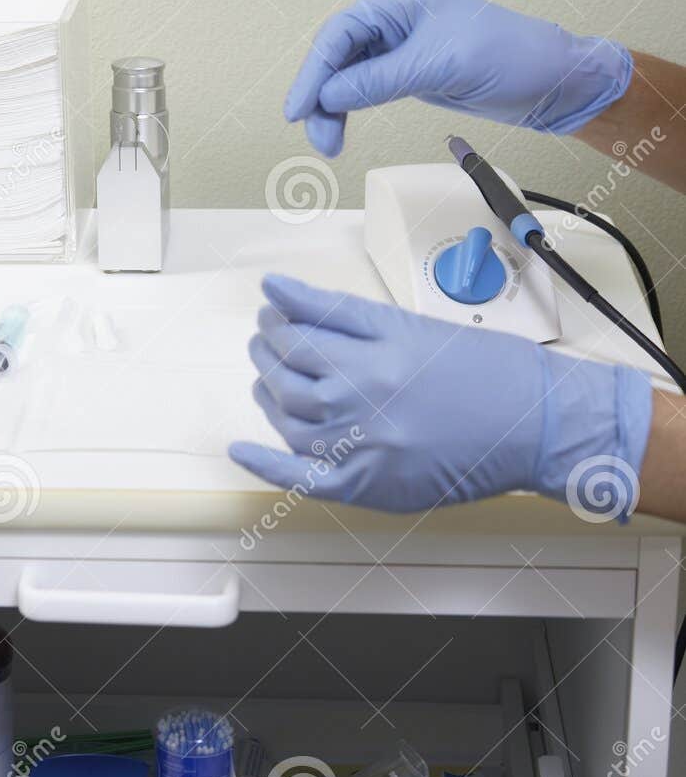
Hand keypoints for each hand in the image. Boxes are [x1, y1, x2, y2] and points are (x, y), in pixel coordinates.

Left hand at [229, 274, 651, 517]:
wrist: (535, 425)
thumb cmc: (488, 371)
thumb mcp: (413, 325)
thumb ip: (342, 312)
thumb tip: (280, 290)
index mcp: (376, 353)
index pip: (299, 329)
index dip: (278, 315)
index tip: (274, 307)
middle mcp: (363, 398)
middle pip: (287, 370)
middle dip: (268, 348)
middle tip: (267, 336)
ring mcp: (363, 445)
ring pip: (287, 416)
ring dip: (267, 392)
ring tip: (267, 374)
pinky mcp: (369, 485)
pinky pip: (302, 478)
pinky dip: (266, 464)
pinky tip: (242, 450)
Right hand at [284, 0, 631, 156]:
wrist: (555, 82)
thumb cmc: (516, 55)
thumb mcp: (442, 65)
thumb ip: (382, 79)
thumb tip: (332, 94)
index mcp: (405, 2)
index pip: (342, 32)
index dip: (314, 70)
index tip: (298, 107)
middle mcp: (400, 21)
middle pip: (339, 55)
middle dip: (321, 94)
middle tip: (317, 133)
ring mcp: (405, 49)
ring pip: (350, 76)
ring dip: (333, 108)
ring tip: (329, 140)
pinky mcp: (414, 74)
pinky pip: (368, 90)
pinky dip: (351, 109)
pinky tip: (343, 125)